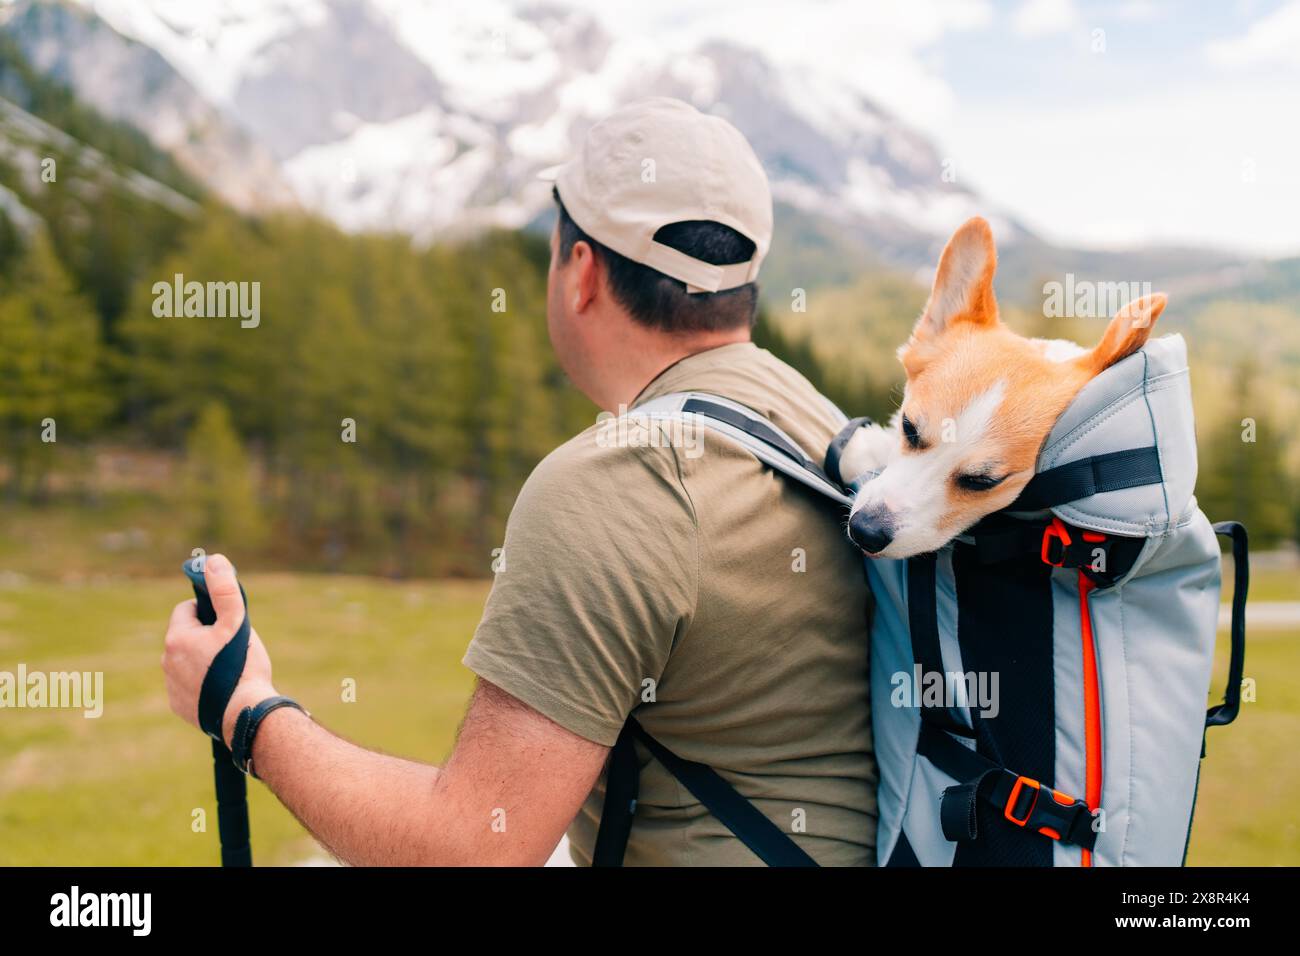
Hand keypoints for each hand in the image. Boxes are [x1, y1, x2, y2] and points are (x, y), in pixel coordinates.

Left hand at [161, 553, 275, 747]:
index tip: (225, 622)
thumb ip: (224, 590)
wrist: (244, 714)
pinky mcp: (178, 705)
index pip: (186, 610)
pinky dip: (201, 684)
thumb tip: (213, 561)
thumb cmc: (242, 666)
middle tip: (232, 646)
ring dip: (203, 660)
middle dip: (206, 636)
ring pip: (186, 661)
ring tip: (229, 669)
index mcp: (177, 638)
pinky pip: (188, 686)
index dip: (208, 611)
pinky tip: (222, 689)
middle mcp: (167, 661)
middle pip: (186, 636)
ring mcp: (171, 685)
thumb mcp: (237, 622)